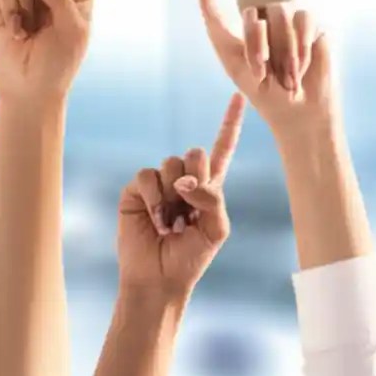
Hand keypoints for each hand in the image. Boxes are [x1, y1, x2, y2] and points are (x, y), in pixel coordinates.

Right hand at [116, 94, 243, 297]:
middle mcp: (183, 180)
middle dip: (196, 178)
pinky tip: (155, 220)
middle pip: (195, 153)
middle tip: (190, 207)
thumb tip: (185, 180)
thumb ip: (212, 197)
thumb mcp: (216, 228)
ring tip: (171, 222)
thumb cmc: (191, 257)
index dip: (230, 123)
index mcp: (209, 187)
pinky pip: (147, 176)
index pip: (221, 149)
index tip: (239, 97)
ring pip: (171, 163)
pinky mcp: (136, 189)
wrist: (158, 277)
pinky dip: (154, 199)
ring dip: (173, 197)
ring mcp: (159, 184)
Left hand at [197, 0, 329, 129]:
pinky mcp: (315, 26)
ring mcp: (293, 20)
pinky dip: (300, 44)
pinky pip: (304, 17)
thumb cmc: (263, 90)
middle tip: (264, 74)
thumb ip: (216, 24)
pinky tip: (300, 66)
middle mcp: (271, 18)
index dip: (242, 30)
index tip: (227, 22)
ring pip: (281, 12)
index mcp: (249, 24)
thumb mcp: (232, 59)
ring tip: (286, 77)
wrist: (297, 110)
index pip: (241, 10)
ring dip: (281, 49)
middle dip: (258, 45)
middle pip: (258, 12)